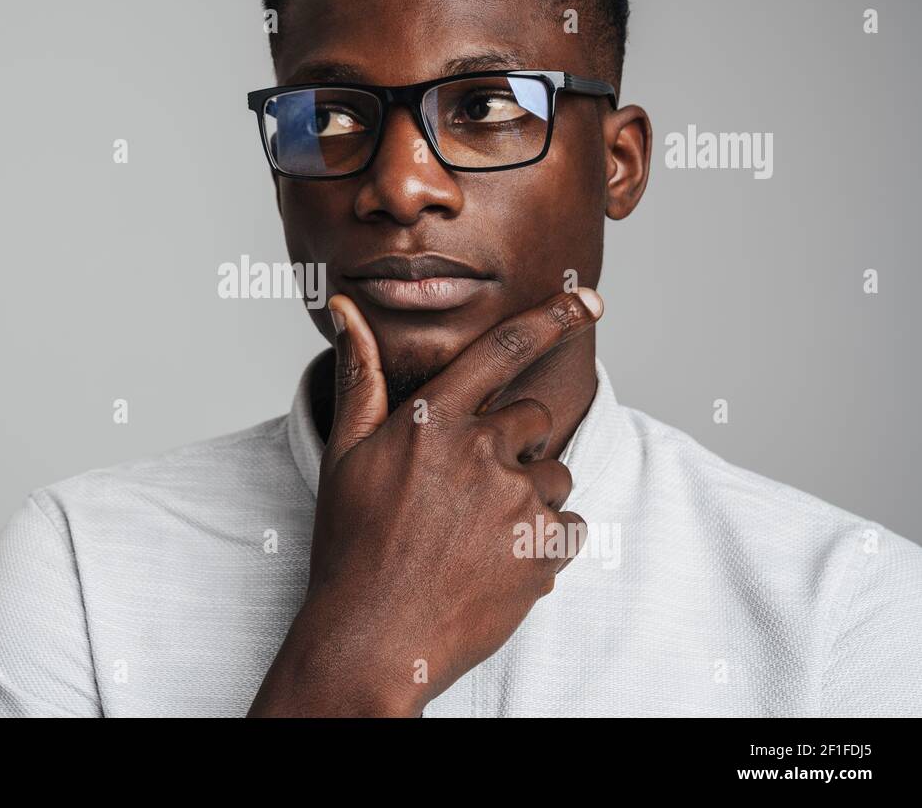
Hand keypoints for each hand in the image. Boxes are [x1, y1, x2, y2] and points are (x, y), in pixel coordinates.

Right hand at [247, 287, 602, 716]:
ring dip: (529, 500)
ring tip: (474, 537)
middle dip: (513, 448)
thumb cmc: (350, 545)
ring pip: (554, 479)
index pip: (503, 350)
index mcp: (433, 421)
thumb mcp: (347, 454)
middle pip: (533, 421)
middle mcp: (479, 451)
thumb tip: (347, 307)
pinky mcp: (541, 550)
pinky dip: (544, 546)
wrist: (369, 639)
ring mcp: (514, 502)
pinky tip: (495, 565)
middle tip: (465, 495)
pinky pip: (569, 530)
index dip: (553, 317)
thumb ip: (362, 375)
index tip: (590, 298)